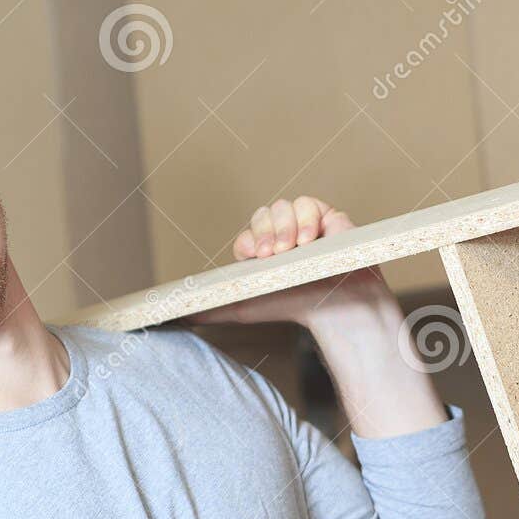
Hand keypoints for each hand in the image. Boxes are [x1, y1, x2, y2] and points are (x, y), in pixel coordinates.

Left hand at [188, 196, 392, 328]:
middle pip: (263, 215)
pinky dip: (306, 218)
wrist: (340, 310)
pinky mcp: (329, 218)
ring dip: (284, 226)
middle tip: (271, 255)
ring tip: (292, 250)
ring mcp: (306, 225)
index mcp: (263, 253)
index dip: (248, 239)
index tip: (253, 255)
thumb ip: (212, 310)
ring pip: (283, 207)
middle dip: (265, 232)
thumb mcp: (244, 309)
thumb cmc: (296, 309)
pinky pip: (310, 203)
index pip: (248, 234)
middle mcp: (283, 236)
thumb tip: (178, 315)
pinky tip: (309, 240)